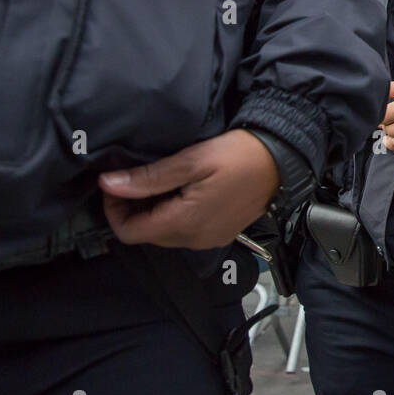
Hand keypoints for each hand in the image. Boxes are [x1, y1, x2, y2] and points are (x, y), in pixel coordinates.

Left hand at [97, 129, 279, 248]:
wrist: (284, 161)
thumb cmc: (241, 156)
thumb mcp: (191, 161)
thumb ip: (149, 178)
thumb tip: (109, 184)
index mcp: (185, 222)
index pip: (130, 232)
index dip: (113, 210)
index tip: (114, 184)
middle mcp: (195, 239)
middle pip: (146, 236)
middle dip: (132, 211)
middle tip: (132, 180)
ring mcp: (210, 239)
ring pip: (165, 235)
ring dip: (153, 213)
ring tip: (155, 183)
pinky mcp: (221, 233)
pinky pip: (185, 232)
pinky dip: (173, 216)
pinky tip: (179, 192)